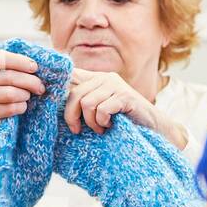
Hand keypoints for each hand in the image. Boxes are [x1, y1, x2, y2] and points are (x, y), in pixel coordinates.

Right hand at [0, 50, 46, 151]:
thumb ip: (7, 65)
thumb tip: (36, 65)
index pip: (0, 58)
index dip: (20, 62)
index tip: (34, 67)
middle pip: (10, 77)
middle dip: (31, 82)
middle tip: (40, 87)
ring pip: (11, 94)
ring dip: (25, 95)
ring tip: (27, 96)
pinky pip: (11, 109)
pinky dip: (21, 107)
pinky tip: (21, 105)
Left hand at [64, 68, 184, 148]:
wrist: (155, 128)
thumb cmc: (125, 121)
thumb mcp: (100, 108)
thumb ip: (83, 101)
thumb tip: (55, 102)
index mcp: (97, 78)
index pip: (70, 76)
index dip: (58, 88)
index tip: (51, 104)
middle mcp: (106, 78)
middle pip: (74, 94)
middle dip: (72, 116)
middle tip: (78, 130)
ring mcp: (117, 86)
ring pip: (86, 103)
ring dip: (91, 122)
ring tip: (100, 129)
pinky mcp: (125, 96)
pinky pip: (102, 110)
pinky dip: (102, 122)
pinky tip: (110, 126)